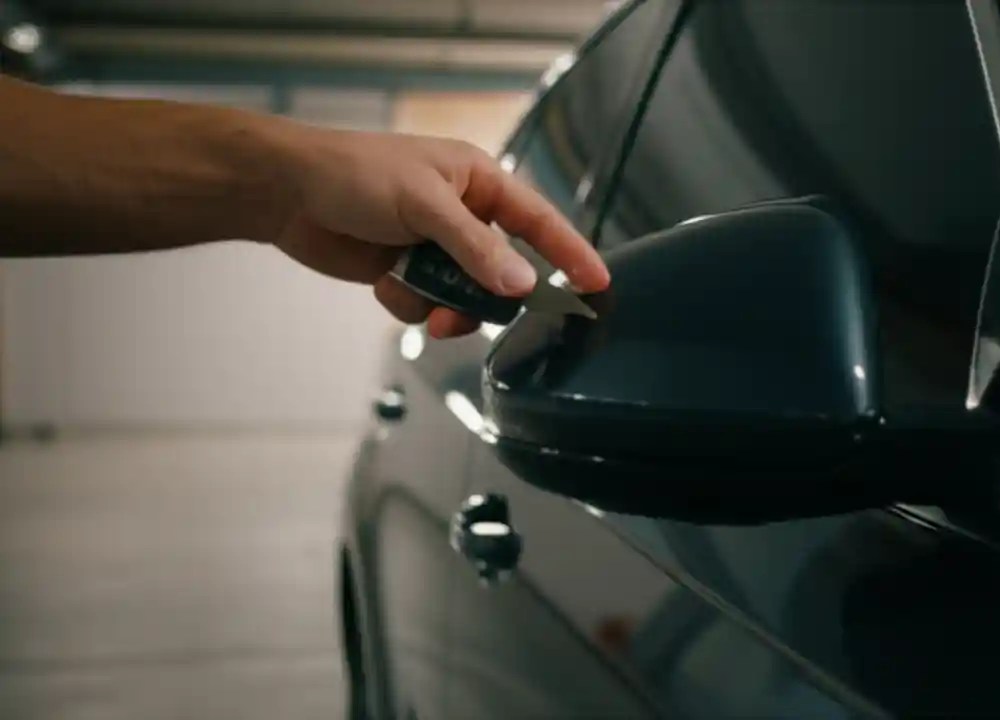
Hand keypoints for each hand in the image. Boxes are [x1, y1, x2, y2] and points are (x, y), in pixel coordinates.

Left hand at [268, 126, 609, 337]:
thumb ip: (476, 249)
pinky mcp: (405, 272)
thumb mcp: (425, 205)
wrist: (287, 193)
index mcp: (479, 182)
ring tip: (420, 302)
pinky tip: (384, 282)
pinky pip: (426, 304)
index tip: (598, 285)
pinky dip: (408, 302)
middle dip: (487, 296)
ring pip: (464, 296)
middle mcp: (463, 216)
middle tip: (474, 310)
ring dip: (443, 305)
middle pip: (503, 272)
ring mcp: (434, 247)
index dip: (571, 253)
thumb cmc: (355, 174)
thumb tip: (522, 285)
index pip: (539, 222)